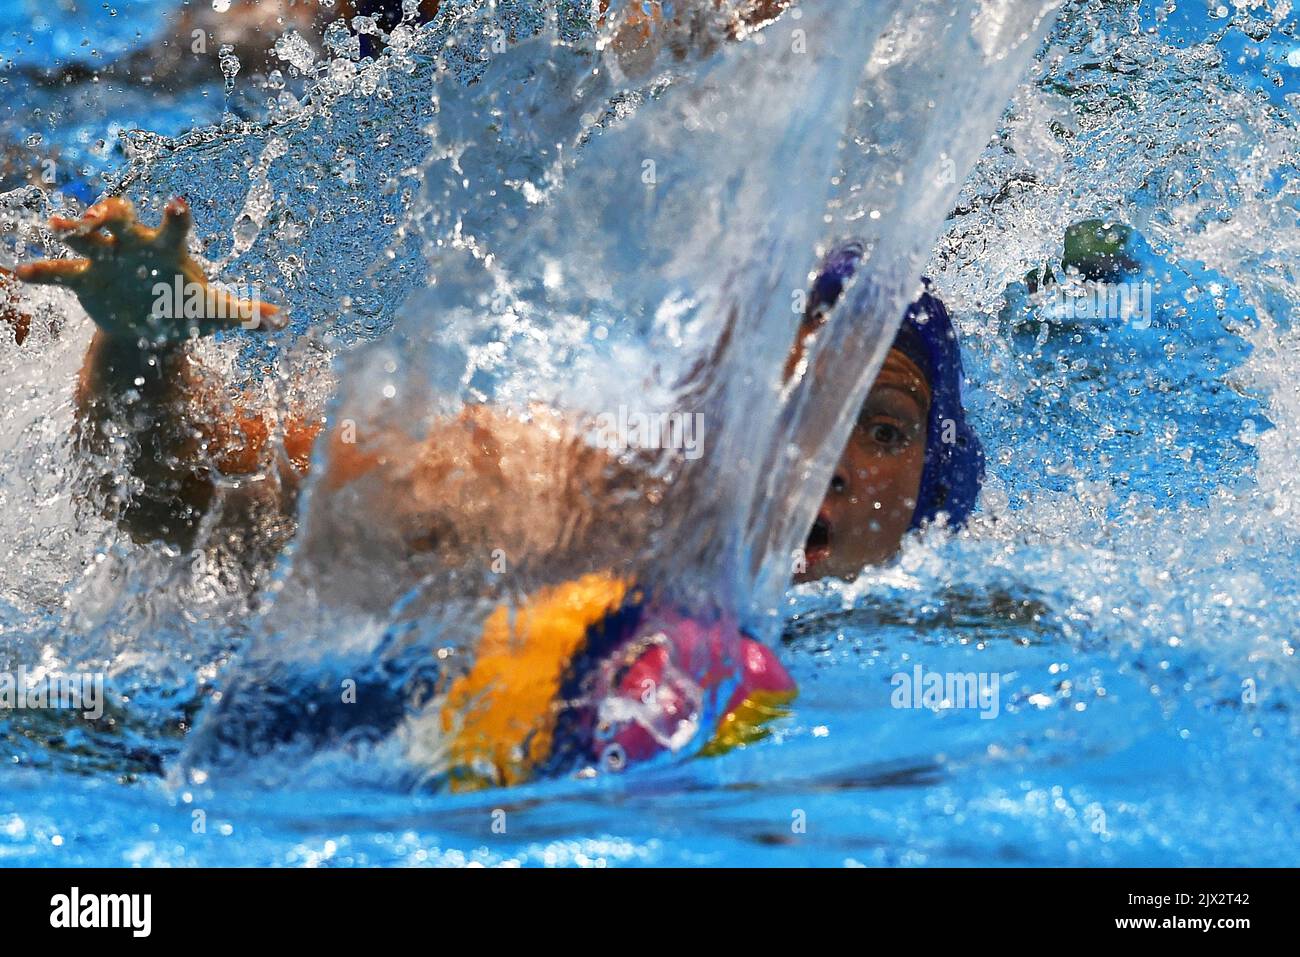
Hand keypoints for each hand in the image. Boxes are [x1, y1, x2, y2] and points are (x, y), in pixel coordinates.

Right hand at [16, 197, 280, 341]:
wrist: (152, 328)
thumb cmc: (188, 309)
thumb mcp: (215, 314)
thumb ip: (245, 314)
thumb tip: (282, 321)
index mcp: (169, 249)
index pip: (175, 226)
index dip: (176, 215)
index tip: (177, 203)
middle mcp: (134, 245)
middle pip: (120, 218)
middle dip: (109, 213)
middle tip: (99, 216)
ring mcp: (107, 259)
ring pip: (85, 236)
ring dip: (72, 229)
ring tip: (58, 224)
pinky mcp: (84, 279)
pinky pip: (60, 272)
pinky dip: (42, 271)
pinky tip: (22, 271)